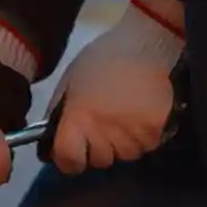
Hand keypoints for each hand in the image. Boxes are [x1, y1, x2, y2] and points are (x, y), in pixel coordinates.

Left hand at [40, 0, 184, 173]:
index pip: (68, 160)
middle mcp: (104, 132)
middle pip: (99, 161)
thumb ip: (60, 114)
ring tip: (124, 118)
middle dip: (98, 149)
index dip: (68, 161)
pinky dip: (142, 137)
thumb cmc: (101, 61)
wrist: (146, 45)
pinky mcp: (155, 132)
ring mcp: (132, 135)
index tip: (72, 154)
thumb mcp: (69, 84)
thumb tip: (50, 143)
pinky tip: (140, 116)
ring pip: (124, 156)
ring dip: (122, 144)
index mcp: (78, 119)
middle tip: (103, 126)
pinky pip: (146, 147)